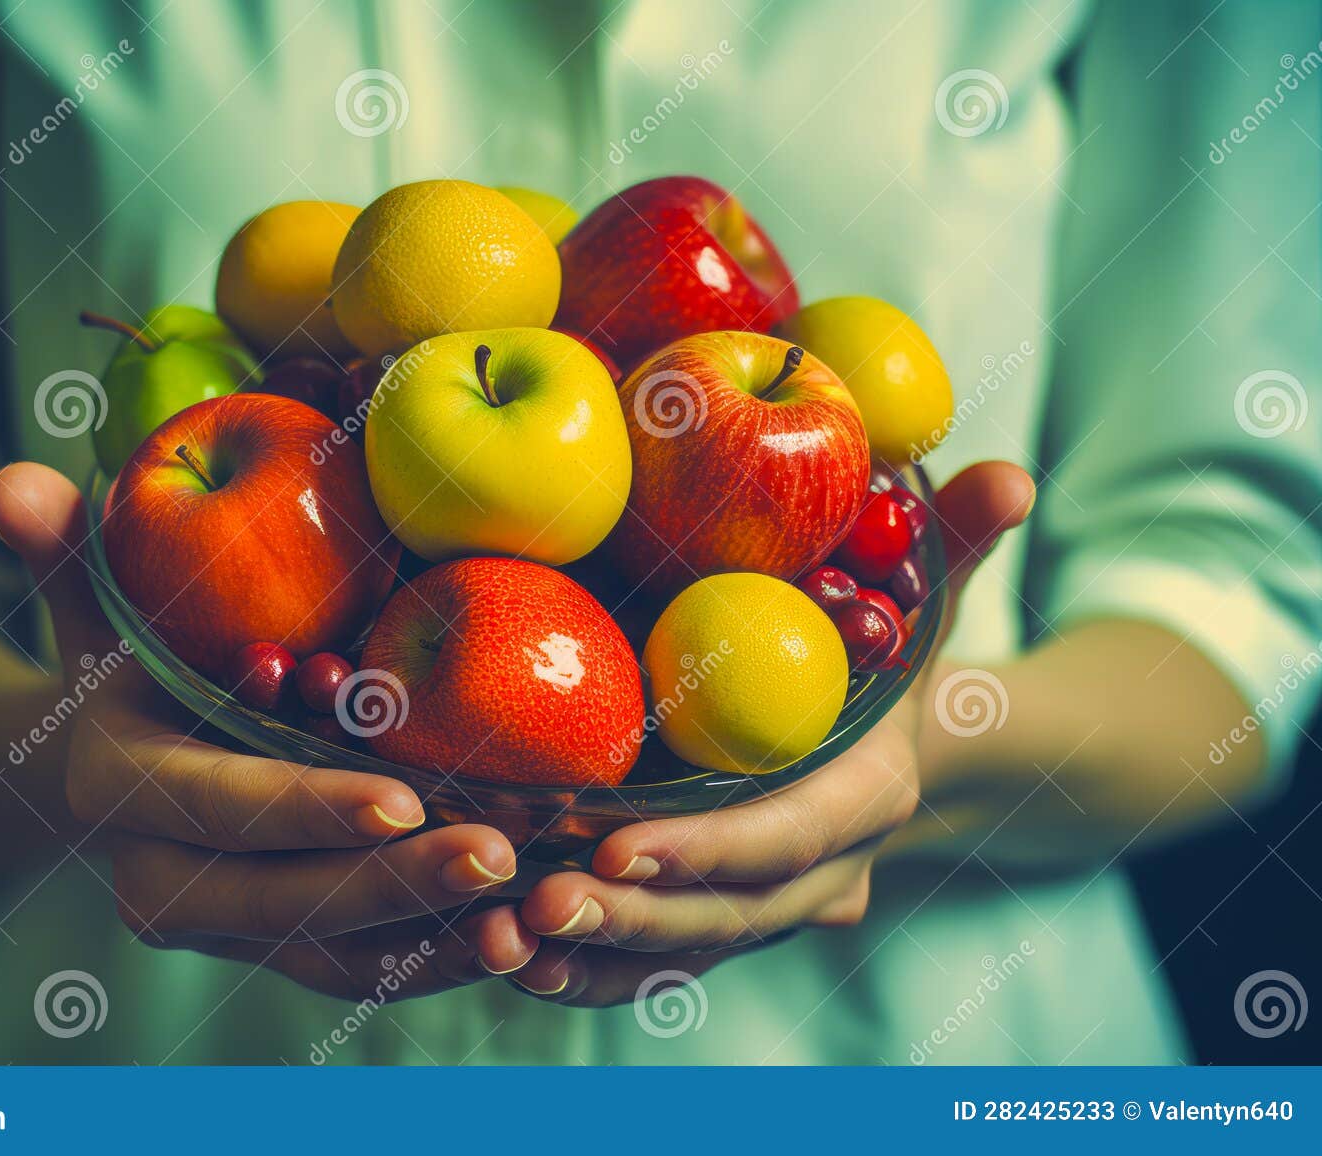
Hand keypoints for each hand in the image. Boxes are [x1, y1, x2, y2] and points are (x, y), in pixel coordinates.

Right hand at [0, 462, 539, 1000]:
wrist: (109, 782)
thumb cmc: (125, 674)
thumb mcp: (93, 613)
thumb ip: (64, 555)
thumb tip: (14, 477)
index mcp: (122, 791)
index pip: (222, 805)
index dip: (307, 808)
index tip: (402, 799)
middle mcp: (164, 881)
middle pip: (287, 897)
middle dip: (393, 884)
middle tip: (497, 853)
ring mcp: (226, 930)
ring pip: (331, 953)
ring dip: (429, 941)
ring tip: (524, 917)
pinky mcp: (279, 953)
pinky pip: (357, 974)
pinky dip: (432, 963)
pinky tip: (512, 941)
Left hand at [503, 461, 1036, 1005]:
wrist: (893, 747)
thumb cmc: (889, 660)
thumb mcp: (924, 600)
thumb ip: (955, 545)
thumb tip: (1010, 476)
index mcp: (864, 798)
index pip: (786, 837)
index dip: (709, 848)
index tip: (619, 843)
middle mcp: (820, 874)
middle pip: (726, 913)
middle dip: (634, 915)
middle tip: (540, 899)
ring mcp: (768, 909)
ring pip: (684, 952)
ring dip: (598, 955)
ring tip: (509, 941)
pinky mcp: (719, 924)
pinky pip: (655, 967)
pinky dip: (591, 974)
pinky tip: (517, 962)